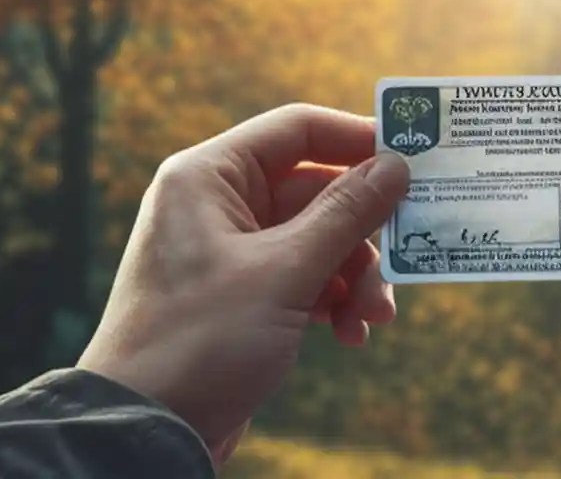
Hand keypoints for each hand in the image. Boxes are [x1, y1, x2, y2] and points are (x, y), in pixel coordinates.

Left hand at [77, 104, 408, 462]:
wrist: (146, 431)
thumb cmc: (201, 340)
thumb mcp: (286, 272)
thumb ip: (346, 214)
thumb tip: (396, 165)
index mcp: (209, 176)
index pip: (297, 130)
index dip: (358, 138)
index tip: (413, 160)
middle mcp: (217, 204)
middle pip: (317, 191)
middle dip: (363, 234)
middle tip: (402, 263)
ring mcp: (229, 251)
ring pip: (318, 239)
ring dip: (354, 275)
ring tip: (373, 317)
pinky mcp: (242, 294)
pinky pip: (303, 276)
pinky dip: (333, 300)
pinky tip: (350, 334)